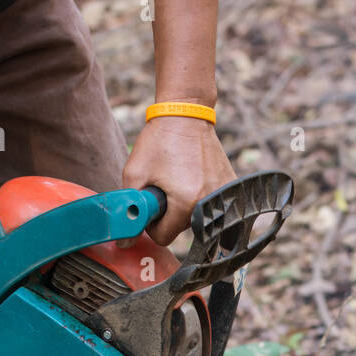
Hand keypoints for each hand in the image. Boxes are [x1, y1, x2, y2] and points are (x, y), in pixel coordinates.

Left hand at [121, 115, 234, 245]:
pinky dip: (200, 198)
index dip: (151, 224)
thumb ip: (128, 208)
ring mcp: (224, 195)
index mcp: (185, 203)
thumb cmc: (158, 141)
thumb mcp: (134, 173)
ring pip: (196, 219)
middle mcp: (210, 203)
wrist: (186, 114)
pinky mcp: (232, 187)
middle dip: (169, 215)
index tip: (150, 204)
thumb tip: (124, 241)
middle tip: (163, 187)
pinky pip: (211, 207)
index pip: (164, 237)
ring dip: (184, 207)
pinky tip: (193, 177)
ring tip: (179, 180)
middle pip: (181, 229)